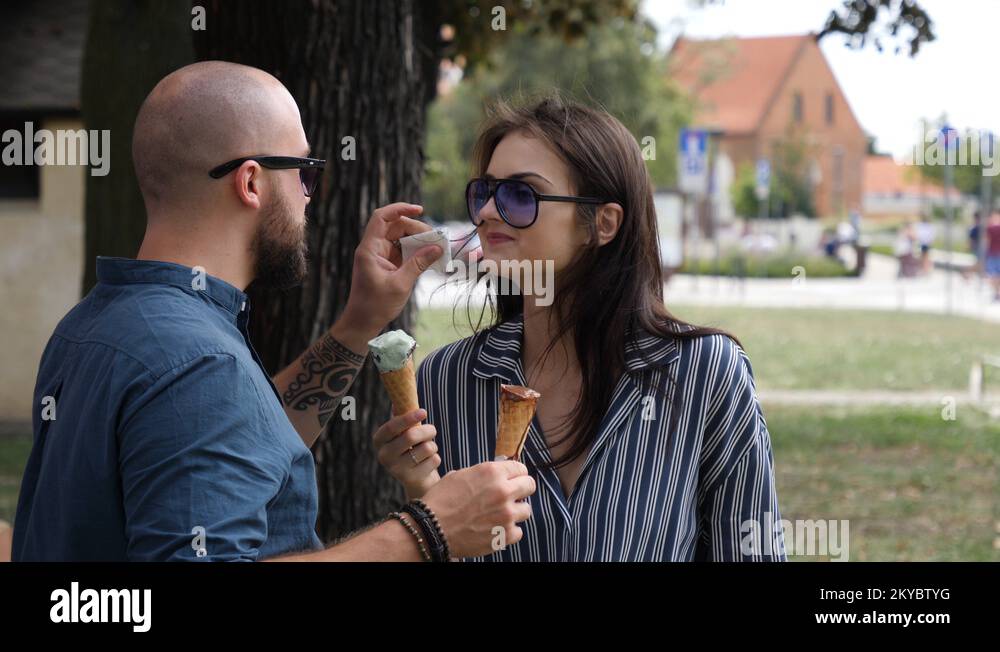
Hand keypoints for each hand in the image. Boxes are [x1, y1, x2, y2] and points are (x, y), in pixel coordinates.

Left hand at [340, 203, 442, 337]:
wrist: (362, 323)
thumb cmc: (376, 305)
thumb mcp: (401, 284)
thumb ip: (419, 264)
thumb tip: (437, 248)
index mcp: (370, 249)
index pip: (382, 218)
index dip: (400, 209)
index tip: (419, 210)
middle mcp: (373, 248)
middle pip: (394, 226)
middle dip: (415, 228)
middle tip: (434, 239)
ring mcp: (379, 256)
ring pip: (399, 238)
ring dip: (417, 240)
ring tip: (435, 247)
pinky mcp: (386, 265)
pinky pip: (402, 251)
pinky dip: (415, 252)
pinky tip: (428, 256)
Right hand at [373, 409, 439, 498]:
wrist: (415, 479)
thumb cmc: (410, 448)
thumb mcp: (403, 432)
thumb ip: (401, 415)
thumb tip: (398, 399)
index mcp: (379, 440)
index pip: (392, 426)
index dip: (408, 418)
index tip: (424, 411)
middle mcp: (384, 456)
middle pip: (411, 436)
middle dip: (427, 430)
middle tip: (432, 429)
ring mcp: (396, 470)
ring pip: (426, 448)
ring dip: (432, 445)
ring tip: (428, 450)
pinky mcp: (411, 479)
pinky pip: (434, 460)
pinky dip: (436, 458)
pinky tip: (428, 463)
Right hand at [421, 460, 535, 558]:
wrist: (431, 528)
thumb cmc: (441, 500)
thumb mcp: (460, 475)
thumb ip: (483, 473)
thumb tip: (498, 472)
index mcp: (492, 472)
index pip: (521, 468)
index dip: (516, 473)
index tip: (512, 479)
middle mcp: (503, 491)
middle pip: (530, 486)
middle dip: (521, 489)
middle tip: (511, 495)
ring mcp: (506, 515)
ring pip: (526, 510)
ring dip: (515, 511)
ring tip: (500, 515)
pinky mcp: (505, 535)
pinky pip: (518, 531)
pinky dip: (509, 531)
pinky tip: (495, 529)